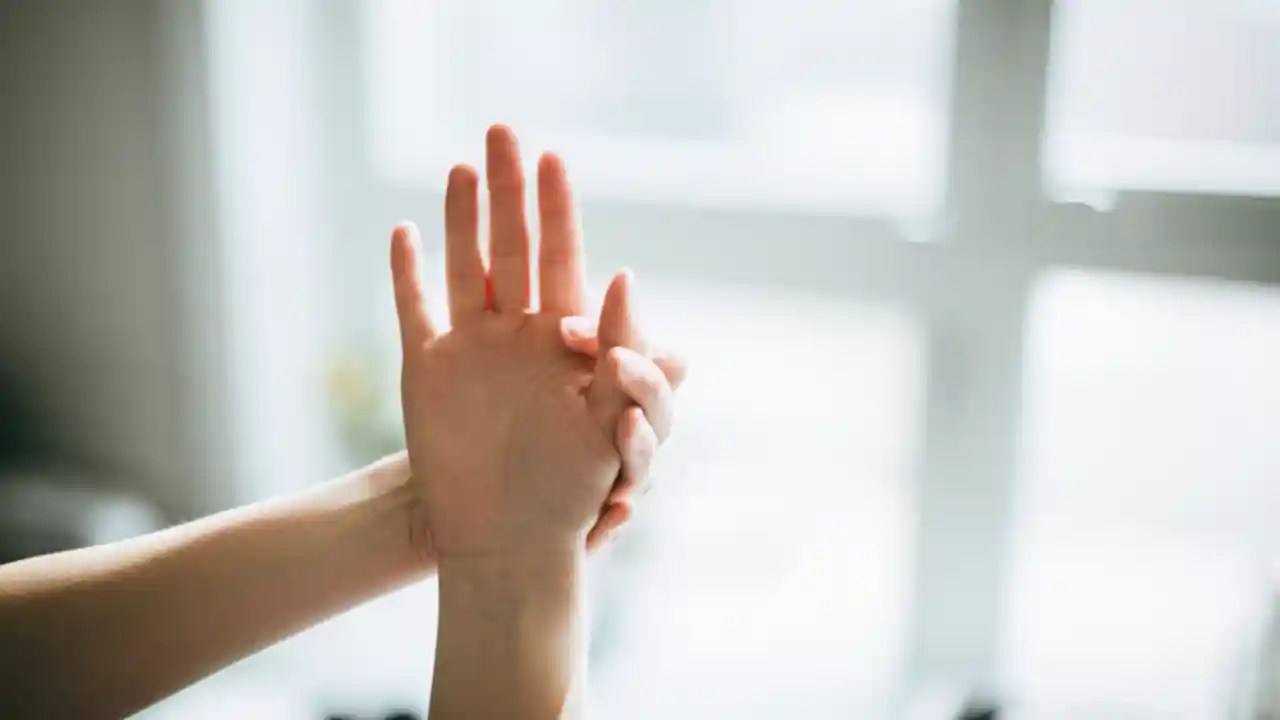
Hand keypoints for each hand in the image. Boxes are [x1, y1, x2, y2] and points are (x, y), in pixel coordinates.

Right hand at [393, 125, 683, 560]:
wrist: (504, 536)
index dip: (557, 206)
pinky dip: (406, 271)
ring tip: (463, 166)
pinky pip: (413, 308)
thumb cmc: (571, 487)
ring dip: (460, 216)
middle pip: (510, 244)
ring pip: (462, 264)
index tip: (554, 158)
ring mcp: (469, 346)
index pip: (561, 254)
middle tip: (503, 129)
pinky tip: (404, 230)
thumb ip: (620, 352)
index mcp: (563, 337)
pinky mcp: (426, 369)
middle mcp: (516, 331)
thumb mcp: (609, 419)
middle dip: (508, 188)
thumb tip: (622, 275)